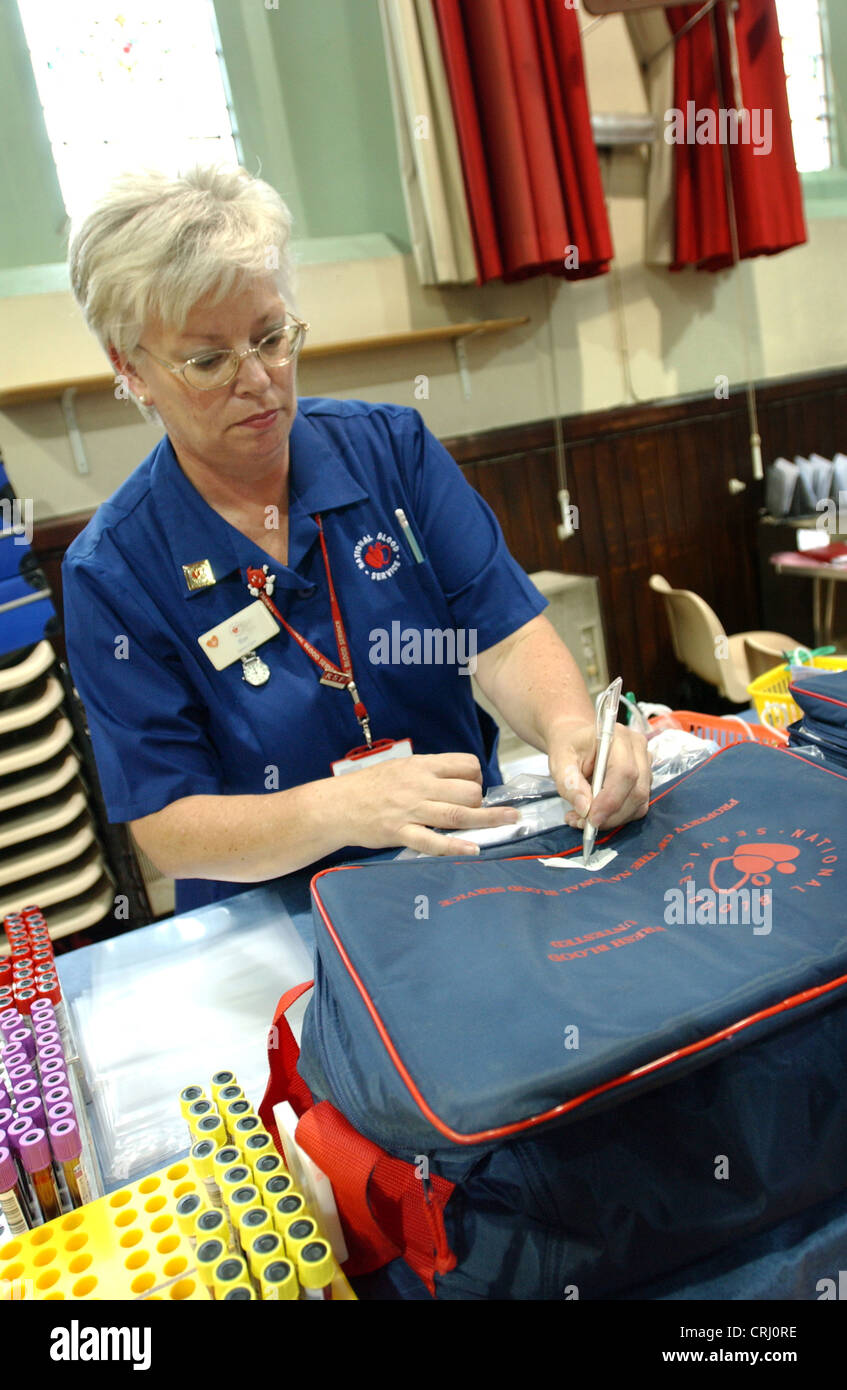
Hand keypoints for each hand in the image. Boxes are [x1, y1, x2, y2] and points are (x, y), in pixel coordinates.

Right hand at [340, 752, 519, 856]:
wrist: (336, 805)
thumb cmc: (369, 786)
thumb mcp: (400, 767)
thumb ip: (428, 773)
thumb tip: (458, 780)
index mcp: (421, 766)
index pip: (465, 765)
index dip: (476, 777)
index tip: (474, 788)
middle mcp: (419, 785)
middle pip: (468, 791)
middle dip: (481, 801)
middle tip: (476, 810)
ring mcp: (411, 810)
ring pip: (458, 814)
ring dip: (488, 820)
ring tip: (510, 822)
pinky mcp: (401, 832)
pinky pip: (434, 841)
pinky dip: (456, 846)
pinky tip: (473, 849)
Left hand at [547, 720, 650, 833]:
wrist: (578, 742)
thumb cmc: (570, 748)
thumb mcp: (560, 761)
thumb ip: (569, 782)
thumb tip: (584, 809)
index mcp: (618, 737)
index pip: (624, 772)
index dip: (610, 800)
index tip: (591, 819)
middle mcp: (638, 749)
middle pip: (636, 791)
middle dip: (610, 815)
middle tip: (582, 823)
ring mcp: (645, 765)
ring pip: (639, 803)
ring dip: (612, 819)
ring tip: (582, 819)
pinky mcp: (644, 781)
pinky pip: (637, 806)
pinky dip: (617, 817)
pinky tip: (595, 815)